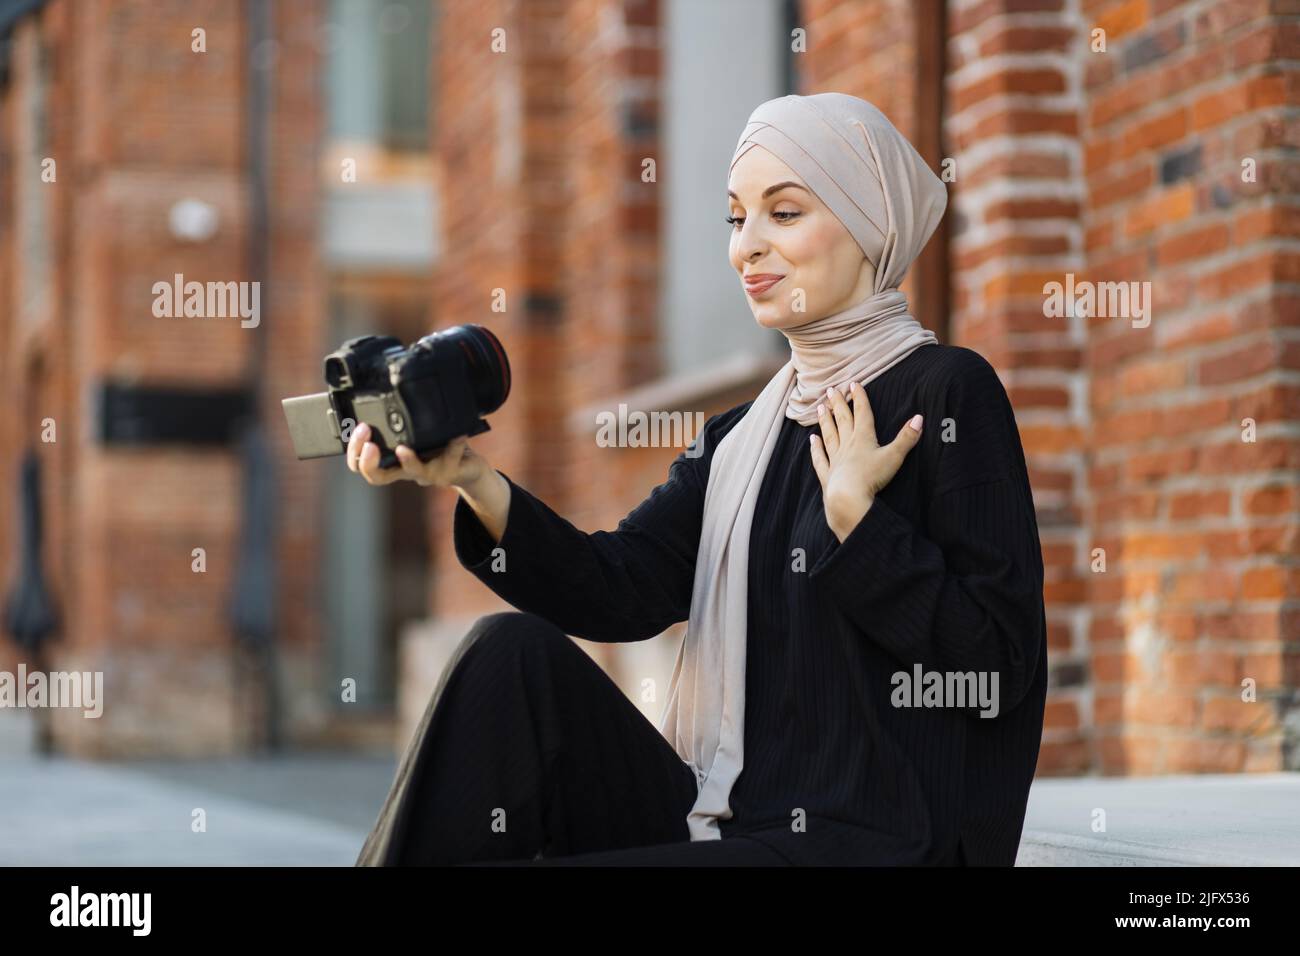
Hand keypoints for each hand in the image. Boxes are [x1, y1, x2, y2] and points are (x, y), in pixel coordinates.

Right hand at [346, 421, 491, 490]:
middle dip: (368, 461)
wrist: (469, 468)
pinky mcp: (451, 471)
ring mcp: (429, 473)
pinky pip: (451, 457)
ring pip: (413, 472)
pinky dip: (454, 444)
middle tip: (369, 443)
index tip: (359, 430)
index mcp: (394, 462)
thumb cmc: (438, 449)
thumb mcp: (416, 434)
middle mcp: (407, 471)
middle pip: (377, 476)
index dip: (354, 455)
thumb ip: (400, 421)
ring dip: (407, 460)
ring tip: (403, 448)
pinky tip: (457, 433)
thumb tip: (384, 388)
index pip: (362, 466)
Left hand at [809, 381, 922, 541]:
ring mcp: (835, 460)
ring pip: (829, 435)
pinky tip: (812, 440)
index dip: (859, 398)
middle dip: (838, 404)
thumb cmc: (872, 478)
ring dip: (825, 421)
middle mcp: (847, 445)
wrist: (849, 499)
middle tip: (830, 390)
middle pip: (842, 420)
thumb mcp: (894, 456)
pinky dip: (815, 449)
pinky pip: (820, 459)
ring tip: (820, 408)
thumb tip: (919, 418)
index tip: (854, 384)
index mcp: (863, 438)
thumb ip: (907, 438)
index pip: (862, 413)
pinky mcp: (828, 475)